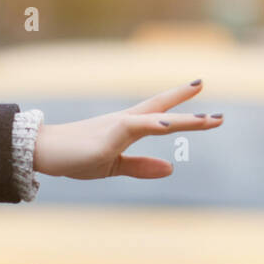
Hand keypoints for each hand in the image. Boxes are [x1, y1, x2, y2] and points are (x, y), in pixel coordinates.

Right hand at [33, 80, 222, 179]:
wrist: (45, 152)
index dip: (182, 105)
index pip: (160, 113)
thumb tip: (171, 169)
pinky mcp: (109, 136)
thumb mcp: (112, 166)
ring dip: (184, 119)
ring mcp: (118, 126)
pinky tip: (170, 123)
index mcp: (127, 128)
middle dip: (190, 109)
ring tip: (209, 120)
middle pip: (163, 109)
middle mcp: (126, 121)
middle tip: (218, 110)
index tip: (203, 95)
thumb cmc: (74, 156)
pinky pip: (137, 127)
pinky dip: (154, 124)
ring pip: (158, 118)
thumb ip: (140, 167)